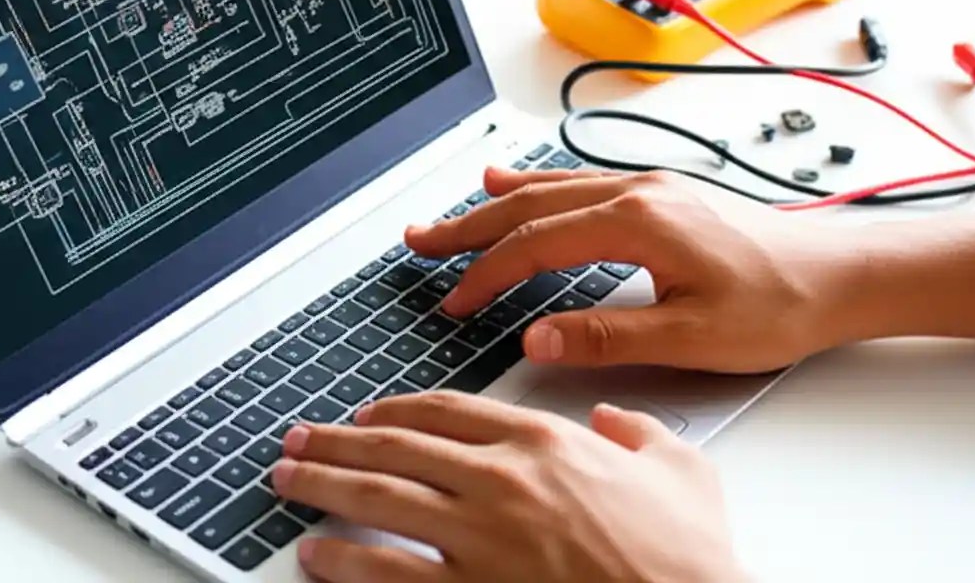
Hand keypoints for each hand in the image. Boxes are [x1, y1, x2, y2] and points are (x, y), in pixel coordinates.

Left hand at [274, 391, 745, 582]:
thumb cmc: (688, 557)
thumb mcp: (683, 469)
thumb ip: (639, 430)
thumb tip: (613, 418)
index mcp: (547, 440)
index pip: (448, 409)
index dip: (397, 408)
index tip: (369, 412)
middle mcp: (504, 479)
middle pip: (397, 445)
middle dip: (337, 439)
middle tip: (300, 438)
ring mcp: (482, 537)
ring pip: (378, 498)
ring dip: (322, 485)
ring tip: (286, 482)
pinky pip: (387, 571)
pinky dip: (343, 561)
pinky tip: (316, 554)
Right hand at [405, 167, 863, 372]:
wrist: (842, 274)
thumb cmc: (782, 303)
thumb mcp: (693, 336)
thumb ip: (609, 337)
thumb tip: (537, 339)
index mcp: (639, 222)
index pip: (535, 246)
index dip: (485, 276)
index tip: (451, 302)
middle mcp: (639, 192)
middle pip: (531, 206)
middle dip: (469, 227)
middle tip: (418, 242)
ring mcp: (651, 188)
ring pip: (552, 190)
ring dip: (497, 207)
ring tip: (451, 216)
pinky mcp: (663, 196)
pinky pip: (581, 184)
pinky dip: (539, 190)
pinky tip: (521, 187)